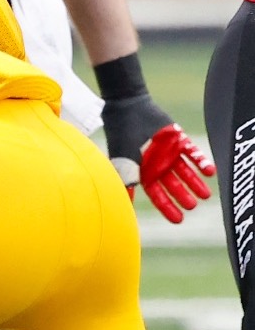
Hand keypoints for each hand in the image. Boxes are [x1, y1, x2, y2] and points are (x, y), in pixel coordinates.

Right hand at [103, 93, 214, 222]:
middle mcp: (158, 166)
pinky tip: (209, 171)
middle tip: (192, 207)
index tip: (177, 220)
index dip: (167, 207)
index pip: (157, 195)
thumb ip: (127, 180)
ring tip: (206, 195)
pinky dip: (201, 162)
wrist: (127, 108)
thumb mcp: (121, 161)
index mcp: (144, 173)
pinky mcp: (178, 140)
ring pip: (186, 172)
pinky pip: (193, 153)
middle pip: (174, 186)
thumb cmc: (120, 136)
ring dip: (195, 183)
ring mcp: (169, 153)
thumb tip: (125, 202)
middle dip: (183, 197)